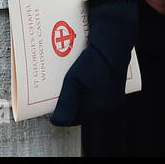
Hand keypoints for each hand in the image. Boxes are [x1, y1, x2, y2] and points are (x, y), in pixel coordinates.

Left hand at [50, 0, 137, 126]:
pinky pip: (97, 94)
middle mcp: (109, 106)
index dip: (61, 112)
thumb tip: (56, 122)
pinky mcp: (116, 88)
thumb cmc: (95, 59)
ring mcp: (114, 98)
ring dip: (77, 96)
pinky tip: (79, 81)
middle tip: (55, 94)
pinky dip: (87, 90)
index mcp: (100, 108)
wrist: (113, 41)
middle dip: (68, 104)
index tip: (49, 106)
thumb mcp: (74, 80)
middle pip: (81, 111)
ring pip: (89, 102)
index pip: (74, 119)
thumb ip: (66, 102)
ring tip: (65, 87)